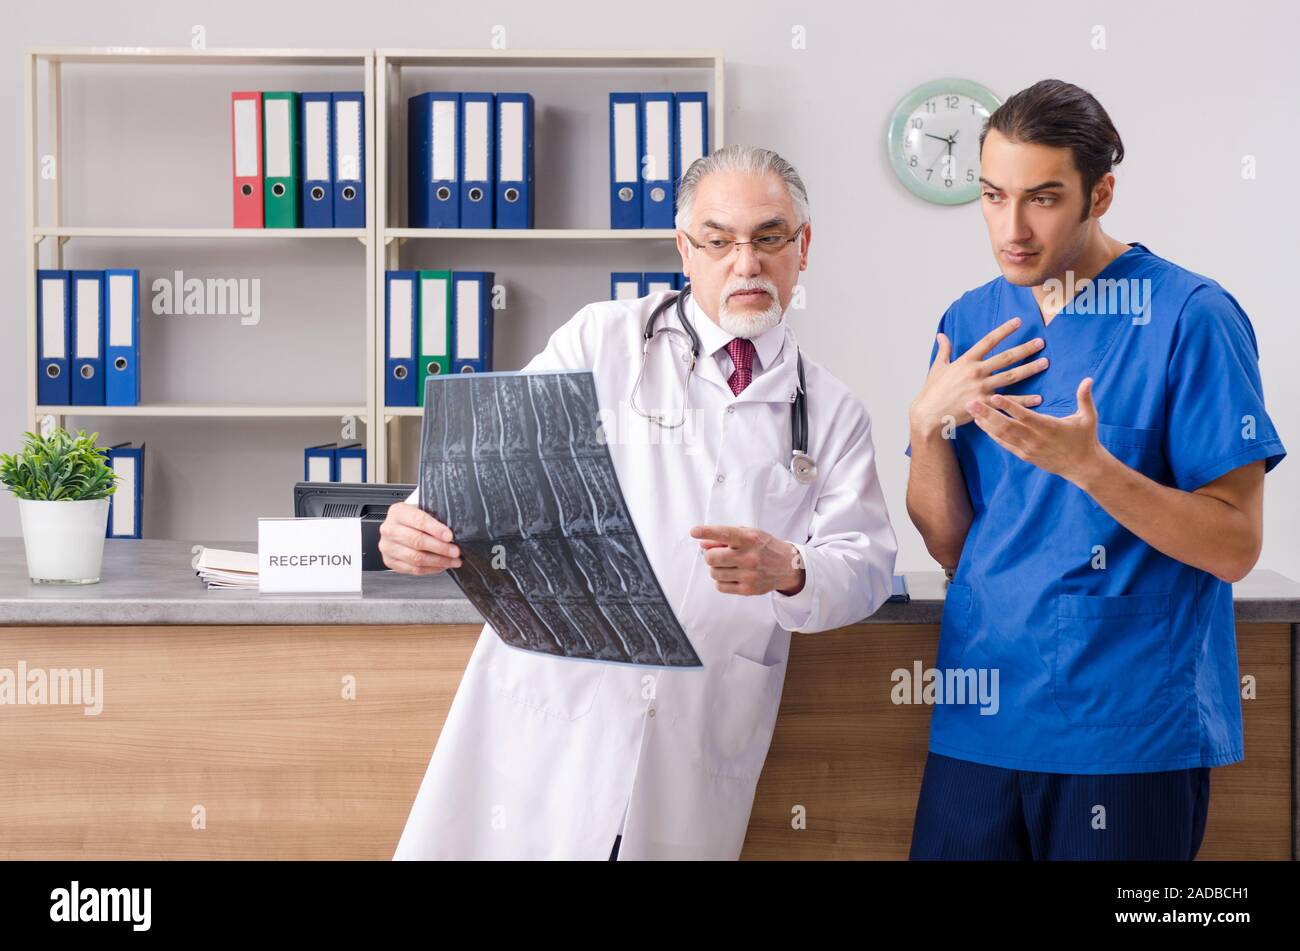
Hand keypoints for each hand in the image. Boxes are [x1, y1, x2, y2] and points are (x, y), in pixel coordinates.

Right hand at [378, 502, 462, 574]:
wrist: (400, 526)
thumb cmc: (414, 518)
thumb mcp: (423, 510)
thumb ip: (435, 518)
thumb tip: (453, 534)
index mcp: (398, 512)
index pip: (418, 520)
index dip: (435, 529)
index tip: (449, 536)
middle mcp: (389, 529)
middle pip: (417, 541)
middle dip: (440, 548)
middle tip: (455, 551)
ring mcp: (388, 547)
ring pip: (416, 558)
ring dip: (438, 561)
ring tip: (452, 560)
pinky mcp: (390, 561)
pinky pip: (413, 569)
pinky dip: (431, 569)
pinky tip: (441, 565)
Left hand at [689, 525, 804, 596]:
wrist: (787, 566)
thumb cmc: (764, 547)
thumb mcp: (749, 534)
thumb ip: (725, 537)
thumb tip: (703, 544)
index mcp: (749, 539)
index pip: (724, 534)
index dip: (707, 532)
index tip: (694, 532)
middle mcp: (749, 557)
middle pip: (712, 558)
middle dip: (710, 555)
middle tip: (717, 554)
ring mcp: (749, 575)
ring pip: (714, 572)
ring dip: (716, 568)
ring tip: (728, 565)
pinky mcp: (748, 589)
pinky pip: (720, 586)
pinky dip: (721, 580)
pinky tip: (731, 575)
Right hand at [909, 316, 1048, 437]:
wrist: (929, 414)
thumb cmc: (932, 391)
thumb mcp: (937, 367)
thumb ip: (944, 350)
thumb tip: (941, 335)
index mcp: (966, 361)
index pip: (988, 341)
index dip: (1004, 330)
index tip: (1018, 321)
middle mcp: (976, 372)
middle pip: (1005, 358)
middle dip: (1025, 349)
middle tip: (1041, 342)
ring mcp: (981, 388)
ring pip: (1011, 377)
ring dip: (1029, 369)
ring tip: (1045, 363)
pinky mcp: (984, 404)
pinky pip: (1008, 401)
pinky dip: (1024, 400)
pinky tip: (1039, 398)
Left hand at [967, 377, 1111, 485]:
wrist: (1082, 467)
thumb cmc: (1085, 438)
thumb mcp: (1088, 418)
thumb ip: (1085, 398)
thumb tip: (1088, 379)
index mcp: (1049, 427)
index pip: (1025, 416)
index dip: (1009, 406)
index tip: (994, 396)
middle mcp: (1035, 439)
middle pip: (1006, 425)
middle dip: (986, 413)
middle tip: (970, 402)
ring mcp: (1028, 449)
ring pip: (1002, 435)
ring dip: (985, 422)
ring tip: (971, 411)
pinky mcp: (1024, 455)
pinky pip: (1005, 444)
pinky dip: (992, 434)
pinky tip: (981, 424)